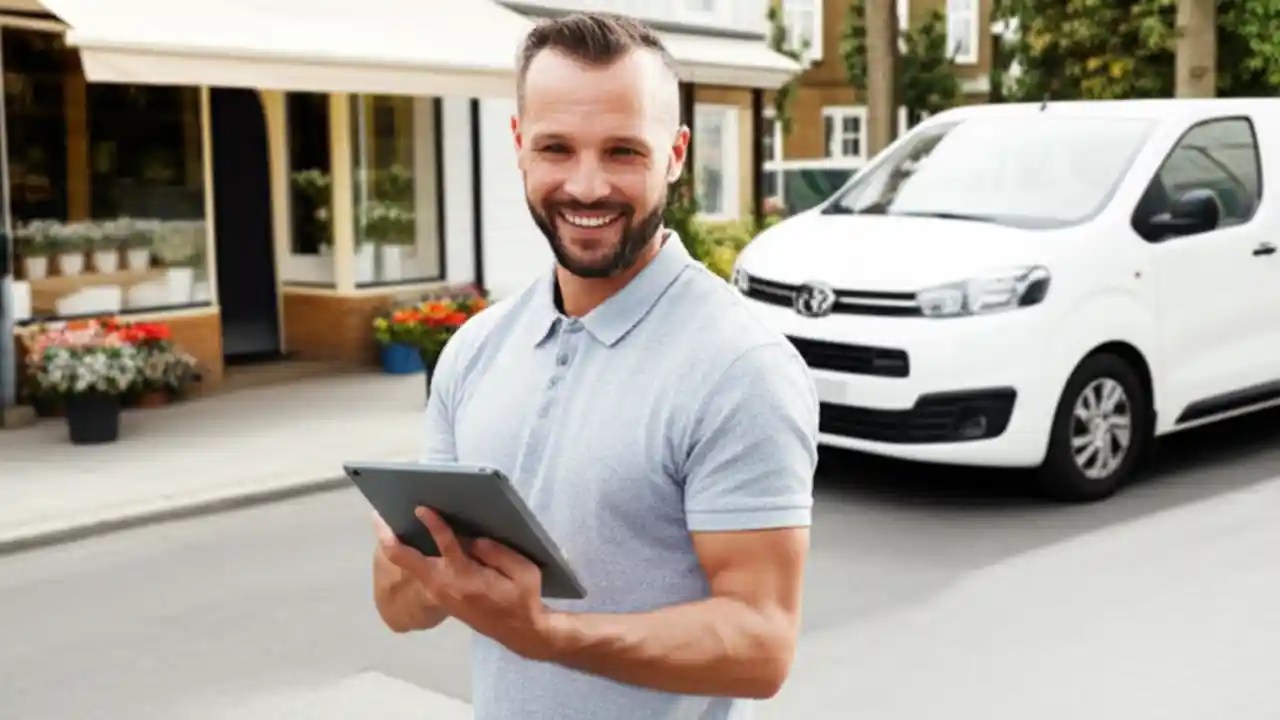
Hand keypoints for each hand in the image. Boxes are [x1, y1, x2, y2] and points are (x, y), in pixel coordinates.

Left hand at [382, 506, 552, 659]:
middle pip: (407, 560)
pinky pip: (419, 573)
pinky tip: (411, 540)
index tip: (420, 508)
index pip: (445, 544)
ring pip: (409, 566)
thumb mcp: (523, 572)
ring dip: (397, 546)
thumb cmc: (522, 599)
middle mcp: (445, 585)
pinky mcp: (440, 597)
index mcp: (466, 577)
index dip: (432, 524)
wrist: (518, 631)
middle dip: (389, 538)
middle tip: (377, 517)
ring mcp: (439, 593)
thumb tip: (474, 538)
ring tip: (389, 522)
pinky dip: (410, 557)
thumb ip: (498, 552)